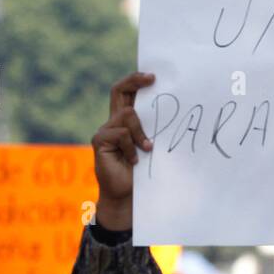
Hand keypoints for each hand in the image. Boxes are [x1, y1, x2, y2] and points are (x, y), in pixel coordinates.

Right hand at [92, 72, 154, 229]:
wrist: (126, 197)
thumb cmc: (142, 174)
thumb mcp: (151, 147)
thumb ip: (153, 130)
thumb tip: (173, 111)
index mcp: (126, 121)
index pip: (127, 92)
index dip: (137, 80)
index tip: (154, 76)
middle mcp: (114, 122)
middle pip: (118, 90)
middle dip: (134, 80)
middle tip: (152, 79)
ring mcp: (105, 131)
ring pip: (127, 115)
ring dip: (141, 131)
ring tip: (148, 149)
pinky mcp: (100, 141)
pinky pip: (121, 134)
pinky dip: (132, 147)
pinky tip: (135, 161)